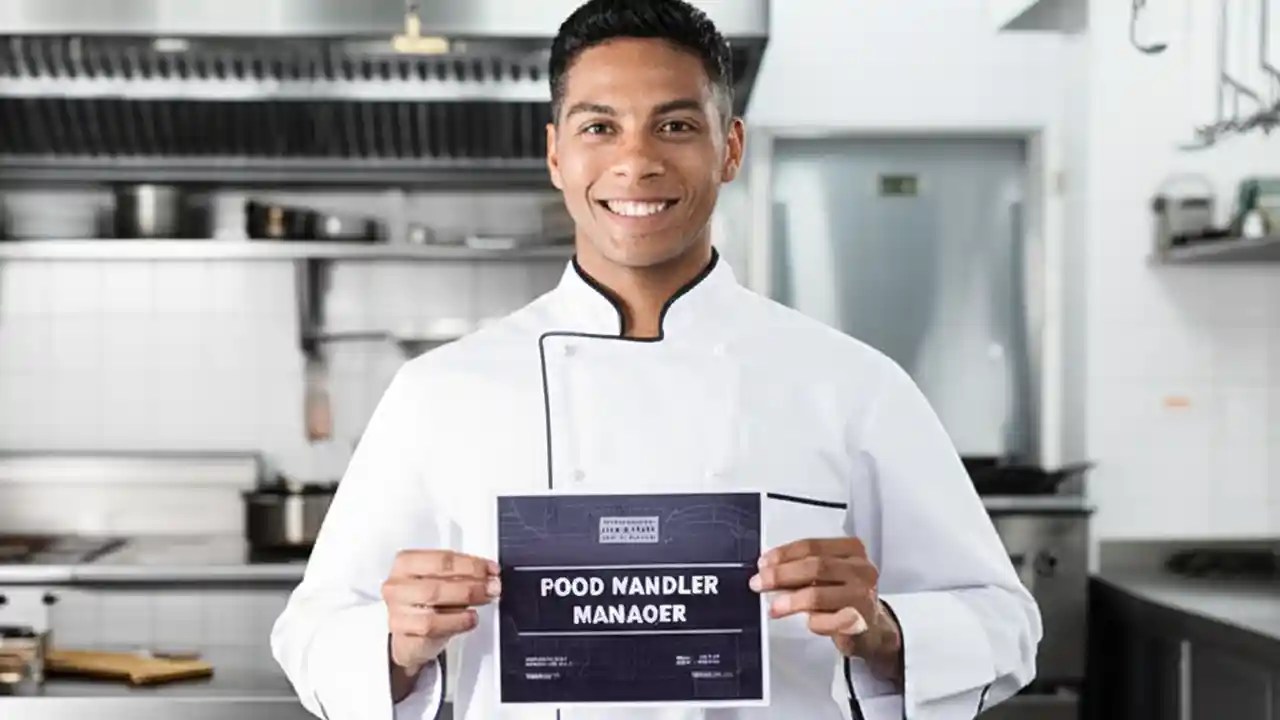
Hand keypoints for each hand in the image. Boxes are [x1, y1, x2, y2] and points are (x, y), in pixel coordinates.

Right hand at [382, 550, 499, 678]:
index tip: (490, 569)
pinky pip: (432, 629)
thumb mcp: (438, 580)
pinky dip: (456, 622)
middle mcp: (397, 587)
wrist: (407, 637)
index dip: (471, 564)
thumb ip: (458, 574)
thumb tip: (487, 574)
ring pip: (432, 608)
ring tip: (483, 602)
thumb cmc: (424, 603)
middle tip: (493, 587)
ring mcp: (397, 612)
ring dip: (466, 603)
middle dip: (472, 585)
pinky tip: (469, 619)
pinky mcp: (403, 636)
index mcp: (405, 564)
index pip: (441, 560)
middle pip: (437, 584)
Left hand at [749, 538, 901, 682]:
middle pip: (815, 567)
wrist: (872, 629)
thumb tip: (768, 569)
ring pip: (819, 594)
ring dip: (791, 601)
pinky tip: (808, 623)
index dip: (784, 554)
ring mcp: (863, 596)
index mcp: (852, 550)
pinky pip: (829, 621)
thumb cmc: (845, 596)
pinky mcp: (861, 622)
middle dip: (781, 575)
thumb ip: (803, 568)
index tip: (764, 563)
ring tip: (774, 607)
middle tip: (760, 582)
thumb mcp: (828, 575)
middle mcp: (862, 569)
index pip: (812, 546)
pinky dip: (814, 623)